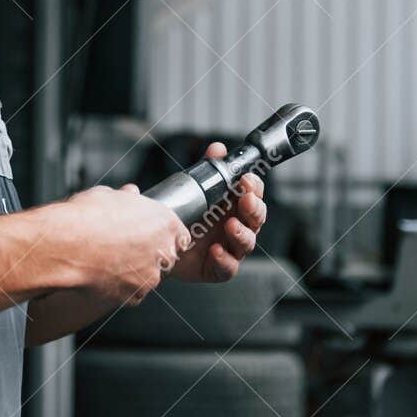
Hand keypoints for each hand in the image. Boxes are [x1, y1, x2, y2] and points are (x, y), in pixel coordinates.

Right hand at [47, 185, 189, 306]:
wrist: (66, 247)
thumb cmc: (85, 219)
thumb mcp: (107, 196)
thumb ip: (126, 198)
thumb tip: (128, 195)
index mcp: (164, 223)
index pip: (178, 234)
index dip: (161, 235)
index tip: (148, 235)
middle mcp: (163, 251)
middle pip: (165, 256)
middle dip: (149, 253)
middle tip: (123, 247)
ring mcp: (150, 276)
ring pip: (148, 275)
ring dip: (133, 271)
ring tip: (107, 260)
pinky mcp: (134, 296)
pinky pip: (131, 292)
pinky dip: (120, 287)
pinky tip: (102, 274)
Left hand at [166, 142, 268, 282]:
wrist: (159, 244)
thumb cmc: (185, 216)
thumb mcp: (195, 189)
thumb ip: (208, 169)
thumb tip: (218, 149)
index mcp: (234, 205)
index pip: (255, 194)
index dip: (255, 187)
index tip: (246, 179)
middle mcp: (237, 226)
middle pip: (257, 218)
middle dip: (254, 208)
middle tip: (245, 199)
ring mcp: (229, 247)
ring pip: (247, 243)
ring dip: (242, 233)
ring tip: (230, 225)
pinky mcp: (217, 268)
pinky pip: (228, 267)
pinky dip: (225, 260)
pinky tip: (216, 250)